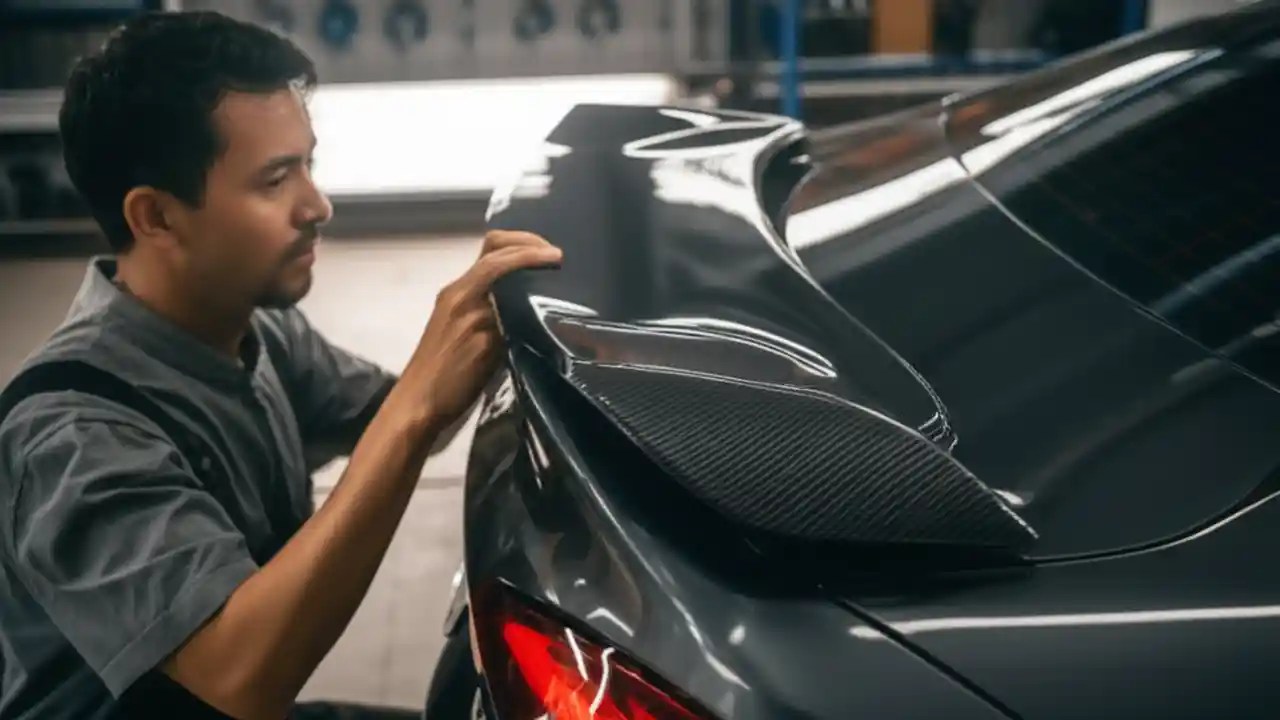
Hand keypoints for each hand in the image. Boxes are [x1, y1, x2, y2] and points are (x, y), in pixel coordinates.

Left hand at [400, 230, 561, 428]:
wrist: (418, 407)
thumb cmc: (449, 384)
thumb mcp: (485, 353)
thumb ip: (506, 322)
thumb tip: (533, 304)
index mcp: (463, 295)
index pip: (499, 257)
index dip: (531, 252)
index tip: (558, 259)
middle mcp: (459, 291)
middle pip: (493, 249)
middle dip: (524, 244)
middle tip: (553, 257)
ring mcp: (456, 302)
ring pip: (491, 265)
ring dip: (518, 260)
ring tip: (547, 272)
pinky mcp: (458, 317)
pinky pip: (487, 285)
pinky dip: (510, 280)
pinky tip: (528, 298)